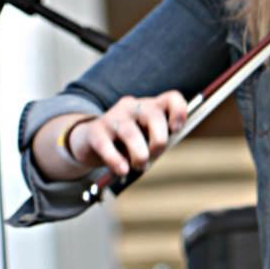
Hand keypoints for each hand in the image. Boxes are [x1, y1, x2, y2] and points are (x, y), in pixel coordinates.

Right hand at [67, 91, 188, 177]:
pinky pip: (107, 146)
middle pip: (154, 116)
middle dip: (159, 141)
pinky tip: (122, 170)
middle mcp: (133, 107)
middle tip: (154, 155)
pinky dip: (116, 161)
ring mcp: (113, 117)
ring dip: (140, 155)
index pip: (171, 98)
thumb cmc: (127, 142)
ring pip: (131, 134)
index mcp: (150, 106)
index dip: (179, 113)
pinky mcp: (95, 132)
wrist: (90, 141)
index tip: (175, 130)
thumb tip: (162, 150)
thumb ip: (159, 141)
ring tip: (139, 166)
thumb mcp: (147, 138)